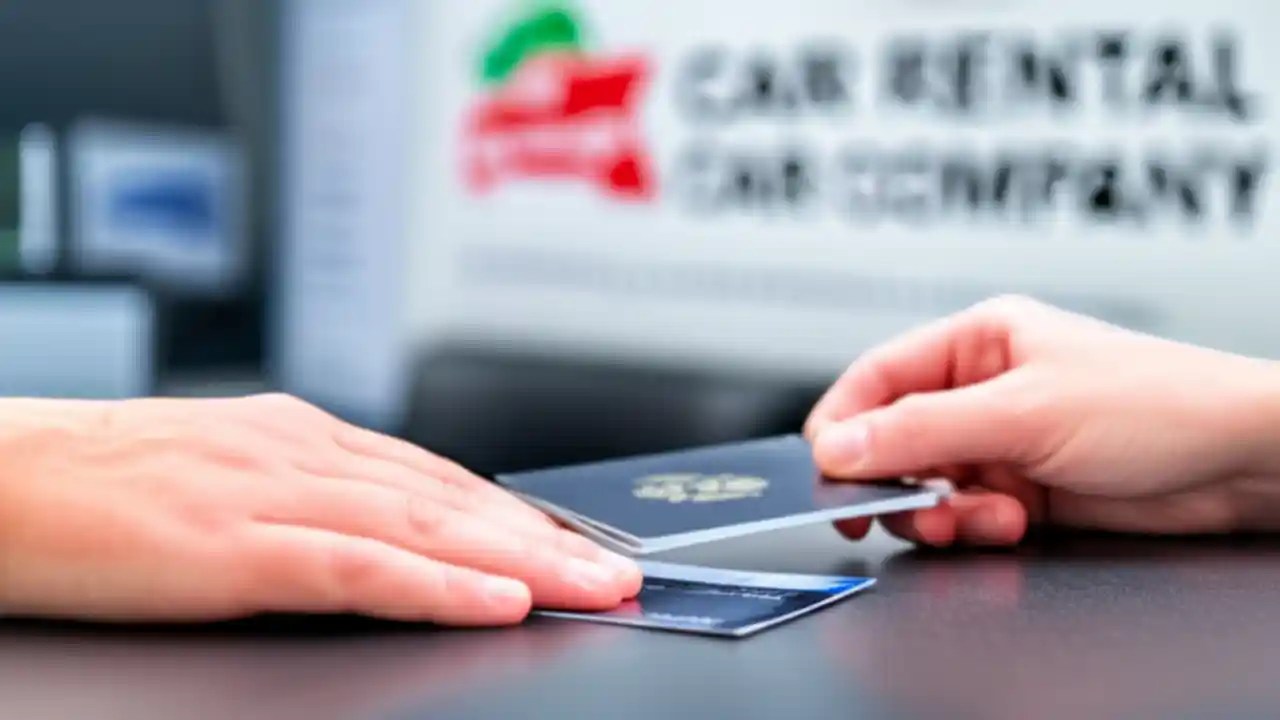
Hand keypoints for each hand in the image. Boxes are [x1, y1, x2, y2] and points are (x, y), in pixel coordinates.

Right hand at [0, 394, 640, 623]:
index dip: (515, 514)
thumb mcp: (221, 471)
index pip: (435, 476)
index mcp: (299, 436)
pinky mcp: (235, 546)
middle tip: (620, 571)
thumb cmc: (97, 482)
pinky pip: (359, 567)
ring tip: (594, 588)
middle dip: (545, 539)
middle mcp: (303, 451)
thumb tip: (375, 520)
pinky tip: (496, 601)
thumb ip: (301, 491)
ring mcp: (273, 493)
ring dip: (522, 560)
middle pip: (452, 500)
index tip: (575, 542)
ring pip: (427, 528)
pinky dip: (437, 585)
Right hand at [804, 296, 1279, 546]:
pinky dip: (974, 526)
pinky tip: (1013, 522)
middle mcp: (981, 389)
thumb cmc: (1160, 403)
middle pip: (892, 441)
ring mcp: (1001, 443)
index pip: (876, 379)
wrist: (1242, 461)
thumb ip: (921, 431)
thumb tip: (838, 448)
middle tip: (908, 510)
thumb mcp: (1024, 412)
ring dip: (940, 511)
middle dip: (897, 481)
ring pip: (925, 486)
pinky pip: (963, 514)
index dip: (844, 426)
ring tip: (979, 517)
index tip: (830, 474)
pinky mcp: (1022, 490)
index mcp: (976, 341)